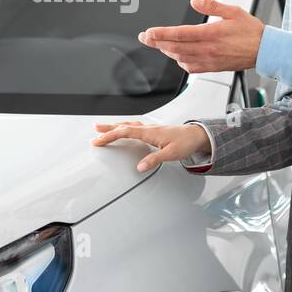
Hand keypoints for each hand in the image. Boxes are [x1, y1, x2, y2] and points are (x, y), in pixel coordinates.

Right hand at [92, 120, 210, 171]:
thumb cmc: (186, 142)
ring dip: (115, 126)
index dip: (110, 136)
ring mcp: (151, 128)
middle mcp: (148, 128)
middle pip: (123, 126)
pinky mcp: (154, 130)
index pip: (125, 132)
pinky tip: (123, 128)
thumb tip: (140, 167)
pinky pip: (134, 126)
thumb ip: (154, 160)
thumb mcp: (171, 154)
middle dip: (108, 129)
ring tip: (103, 128)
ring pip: (128, 124)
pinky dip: (124, 126)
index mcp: (149, 133)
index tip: (98, 140)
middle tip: (94, 132)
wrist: (197, 135)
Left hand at [137, 0, 264, 73]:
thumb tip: (195, 1)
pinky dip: (181, 62)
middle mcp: (208, 49)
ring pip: (181, 58)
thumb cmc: (251, 31)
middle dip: (157, 42)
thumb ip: (211, 6)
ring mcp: (210, 60)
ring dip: (168, 51)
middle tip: (146, 37)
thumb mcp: (233, 11)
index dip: (162, 34)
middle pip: (175, 47)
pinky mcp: (213, 68)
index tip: (149, 33)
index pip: (180, 34)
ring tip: (160, 44)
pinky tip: (178, 56)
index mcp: (212, 34)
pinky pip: (191, 68)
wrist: (265, 50)